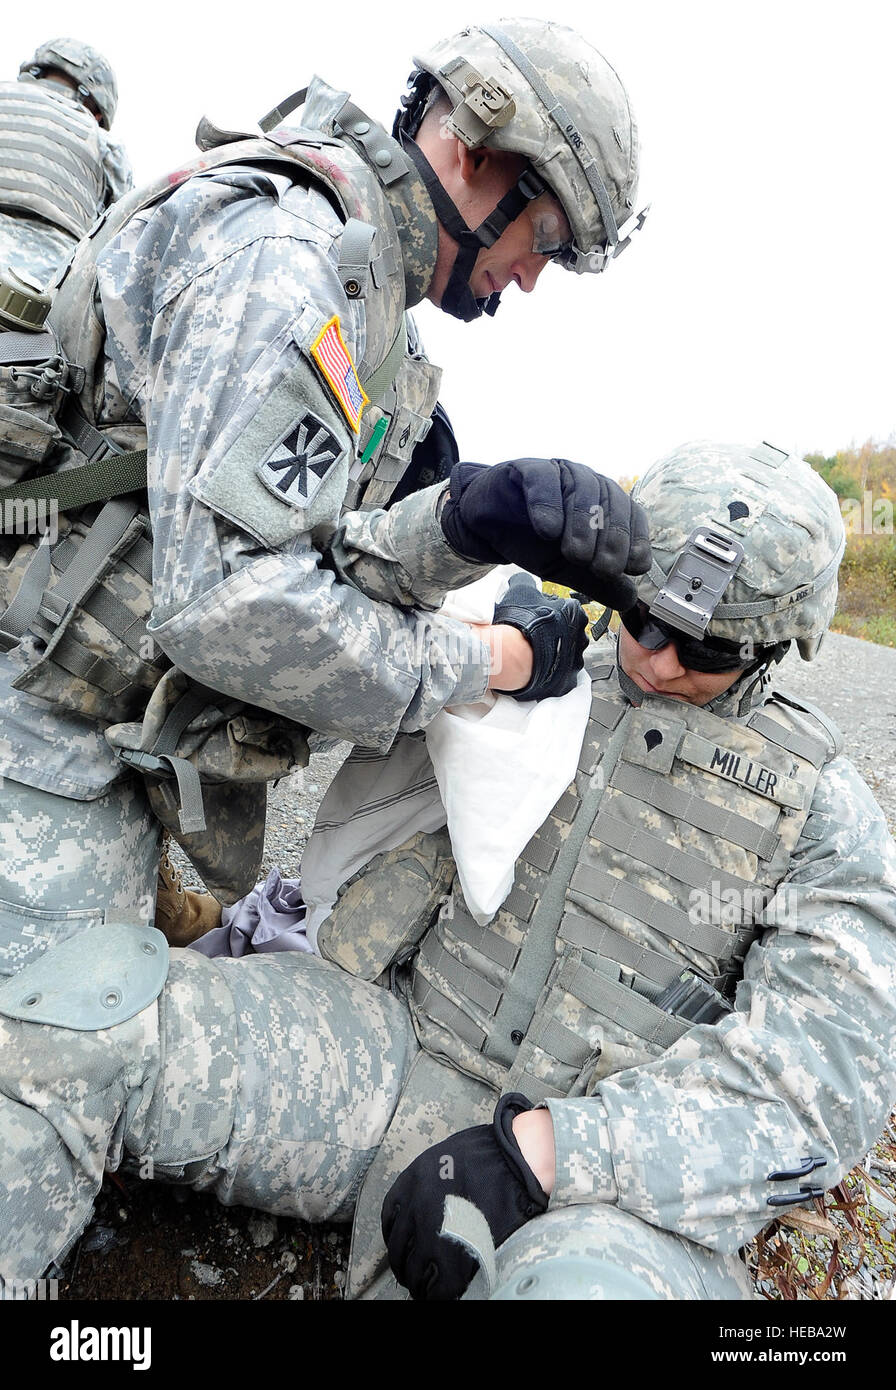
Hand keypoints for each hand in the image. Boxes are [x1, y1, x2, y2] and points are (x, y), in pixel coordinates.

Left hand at [381, 1092, 547, 1299]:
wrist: (515, 1160)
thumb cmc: (487, 1156)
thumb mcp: (442, 1161)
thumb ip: (427, 1187)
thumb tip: (425, 1208)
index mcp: (410, 1186)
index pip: (391, 1224)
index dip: (399, 1243)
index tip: (405, 1251)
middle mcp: (415, 1211)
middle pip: (399, 1252)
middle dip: (406, 1266)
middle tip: (414, 1274)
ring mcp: (434, 1235)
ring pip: (415, 1272)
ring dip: (420, 1283)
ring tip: (429, 1288)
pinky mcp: (456, 1257)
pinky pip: (440, 1286)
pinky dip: (439, 1293)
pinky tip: (444, 1292)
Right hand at [440, 458, 651, 609]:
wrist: (487, 528)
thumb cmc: (532, 542)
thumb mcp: (567, 569)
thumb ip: (596, 583)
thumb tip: (629, 601)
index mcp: (602, 503)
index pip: (631, 515)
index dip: (635, 541)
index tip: (632, 568)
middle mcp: (585, 482)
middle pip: (610, 501)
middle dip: (611, 538)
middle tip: (604, 569)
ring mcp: (558, 473)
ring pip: (581, 488)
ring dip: (582, 524)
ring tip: (575, 555)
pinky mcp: (527, 469)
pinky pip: (543, 480)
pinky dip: (547, 503)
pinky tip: (547, 529)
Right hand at [491, 574, 587, 699]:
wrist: (510, 655)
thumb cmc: (518, 621)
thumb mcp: (520, 590)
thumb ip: (526, 581)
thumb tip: (523, 579)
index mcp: (575, 612)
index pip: (567, 610)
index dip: (550, 615)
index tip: (539, 620)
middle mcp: (581, 636)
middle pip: (570, 634)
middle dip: (556, 636)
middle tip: (537, 638)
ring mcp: (576, 660)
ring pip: (568, 656)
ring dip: (556, 655)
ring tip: (536, 656)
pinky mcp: (567, 681)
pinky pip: (562, 677)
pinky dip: (552, 675)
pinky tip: (539, 671)